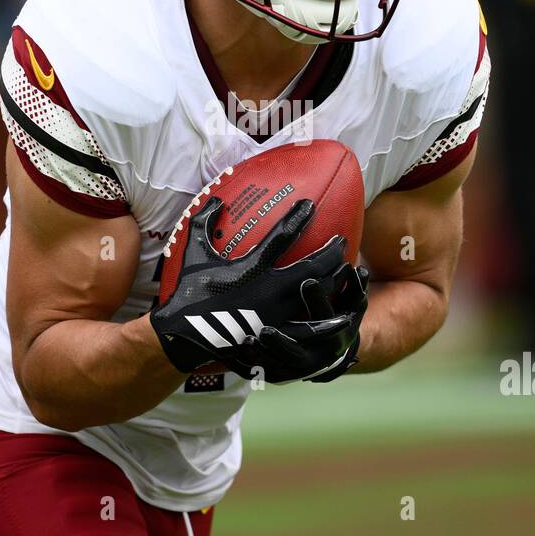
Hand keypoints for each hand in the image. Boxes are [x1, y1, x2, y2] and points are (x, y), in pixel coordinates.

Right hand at [149, 196, 347, 372]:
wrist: (185, 337)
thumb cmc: (188, 293)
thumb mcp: (193, 254)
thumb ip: (204, 223)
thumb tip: (214, 198)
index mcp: (251, 267)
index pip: (282, 236)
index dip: (298, 217)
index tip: (309, 205)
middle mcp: (270, 290)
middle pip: (312, 266)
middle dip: (331, 251)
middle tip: (341, 241)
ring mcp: (278, 315)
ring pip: (316, 296)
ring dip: (335, 281)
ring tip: (349, 271)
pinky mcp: (279, 335)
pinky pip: (310, 327)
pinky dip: (327, 318)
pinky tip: (343, 314)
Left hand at [241, 263, 368, 383]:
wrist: (330, 354)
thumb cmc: (338, 320)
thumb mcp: (351, 306)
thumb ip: (354, 288)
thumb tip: (360, 269)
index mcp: (331, 338)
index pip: (325, 317)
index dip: (317, 300)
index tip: (307, 281)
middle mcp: (314, 358)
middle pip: (296, 353)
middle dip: (280, 343)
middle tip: (265, 330)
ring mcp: (294, 371)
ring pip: (275, 368)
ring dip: (259, 356)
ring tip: (246, 341)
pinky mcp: (276, 375)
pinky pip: (259, 373)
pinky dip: (246, 365)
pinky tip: (232, 353)